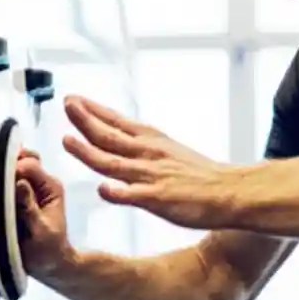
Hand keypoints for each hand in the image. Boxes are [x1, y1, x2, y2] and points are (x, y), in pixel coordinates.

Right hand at [14, 148, 76, 278]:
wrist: (46, 265)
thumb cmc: (48, 250)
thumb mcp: (42, 232)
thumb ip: (31, 208)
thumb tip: (19, 183)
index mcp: (50, 186)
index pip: (31, 165)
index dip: (13, 169)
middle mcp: (38, 182)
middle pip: (19, 158)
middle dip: (2, 164)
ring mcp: (24, 188)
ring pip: (8, 167)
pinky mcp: (13, 197)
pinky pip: (0, 182)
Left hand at [61, 95, 238, 228]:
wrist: (232, 191)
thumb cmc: (201, 175)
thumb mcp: (169, 148)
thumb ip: (142, 145)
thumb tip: (117, 136)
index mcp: (152, 141)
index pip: (117, 122)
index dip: (93, 111)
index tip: (74, 99)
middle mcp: (148, 154)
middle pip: (109, 135)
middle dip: (84, 120)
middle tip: (67, 105)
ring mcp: (152, 176)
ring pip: (113, 162)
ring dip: (88, 151)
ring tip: (67, 140)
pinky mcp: (159, 199)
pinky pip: (134, 195)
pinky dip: (117, 192)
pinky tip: (102, 189)